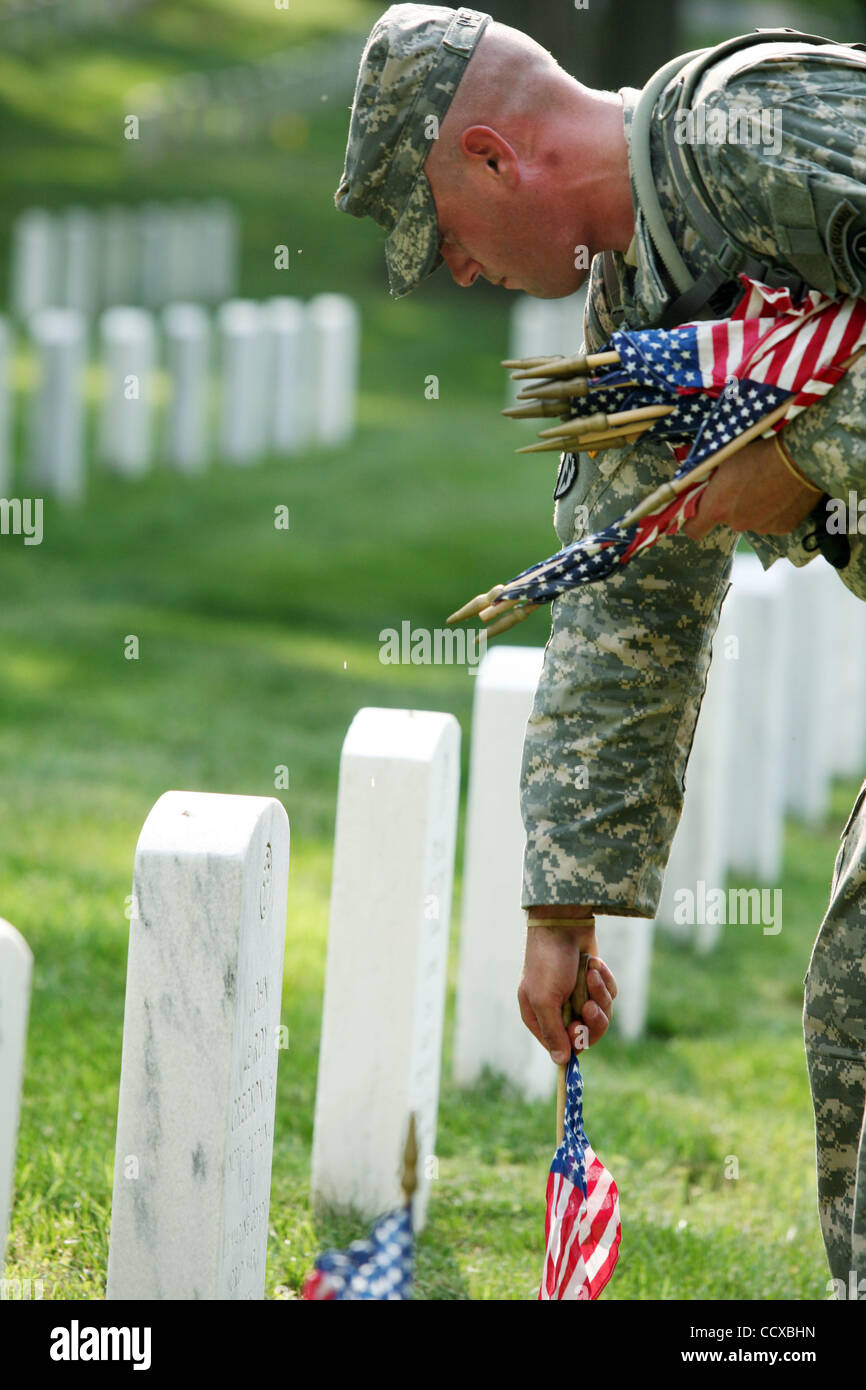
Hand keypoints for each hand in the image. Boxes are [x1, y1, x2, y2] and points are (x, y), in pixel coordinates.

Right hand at [518, 907, 616, 1063]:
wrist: (563, 923)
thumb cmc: (548, 962)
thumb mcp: (545, 1000)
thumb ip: (553, 1032)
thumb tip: (562, 1061)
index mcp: (539, 1017)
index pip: (562, 1046)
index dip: (575, 1040)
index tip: (579, 1027)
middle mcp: (559, 1010)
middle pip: (588, 1034)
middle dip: (593, 1018)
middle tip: (590, 1004)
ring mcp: (577, 996)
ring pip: (602, 1014)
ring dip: (600, 995)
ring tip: (591, 973)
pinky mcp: (593, 983)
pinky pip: (609, 995)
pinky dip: (604, 981)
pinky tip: (594, 964)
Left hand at [681, 433, 819, 539]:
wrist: (800, 458)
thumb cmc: (759, 454)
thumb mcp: (724, 460)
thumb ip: (708, 478)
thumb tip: (693, 479)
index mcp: (717, 509)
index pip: (693, 530)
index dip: (693, 522)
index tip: (697, 512)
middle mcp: (737, 523)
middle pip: (728, 519)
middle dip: (732, 505)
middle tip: (745, 482)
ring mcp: (762, 528)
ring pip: (752, 519)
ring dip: (755, 507)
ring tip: (768, 484)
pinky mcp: (784, 528)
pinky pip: (773, 520)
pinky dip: (776, 510)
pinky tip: (783, 491)